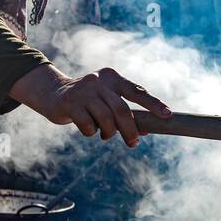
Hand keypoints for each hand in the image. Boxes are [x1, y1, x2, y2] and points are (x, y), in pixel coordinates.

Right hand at [11, 64, 170, 146]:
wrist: (53, 94)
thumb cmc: (88, 100)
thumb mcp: (106, 100)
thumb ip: (124, 111)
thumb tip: (146, 130)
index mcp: (112, 77)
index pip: (137, 91)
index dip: (153, 104)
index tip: (167, 115)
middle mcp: (99, 81)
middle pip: (122, 110)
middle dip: (130, 131)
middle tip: (134, 143)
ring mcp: (83, 91)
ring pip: (106, 120)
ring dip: (109, 133)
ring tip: (106, 135)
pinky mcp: (69, 103)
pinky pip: (88, 126)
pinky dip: (91, 132)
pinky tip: (88, 128)